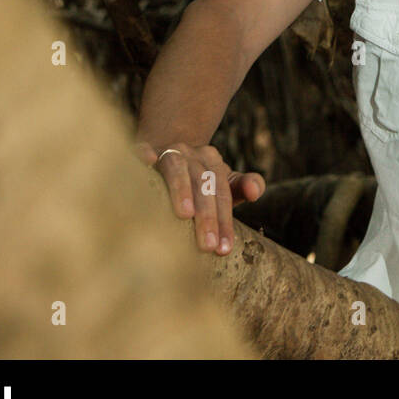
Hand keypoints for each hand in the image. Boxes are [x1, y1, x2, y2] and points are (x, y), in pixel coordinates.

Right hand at [133, 140, 265, 255]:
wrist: (163, 151)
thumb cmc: (196, 180)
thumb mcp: (221, 184)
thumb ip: (243, 187)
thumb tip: (255, 192)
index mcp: (211, 161)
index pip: (222, 192)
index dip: (225, 220)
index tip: (224, 249)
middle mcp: (191, 153)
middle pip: (203, 183)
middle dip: (207, 215)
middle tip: (207, 246)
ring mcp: (167, 150)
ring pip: (177, 167)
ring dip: (182, 189)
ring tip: (185, 215)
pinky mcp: (144, 150)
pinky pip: (143, 149)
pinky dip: (144, 154)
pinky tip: (146, 159)